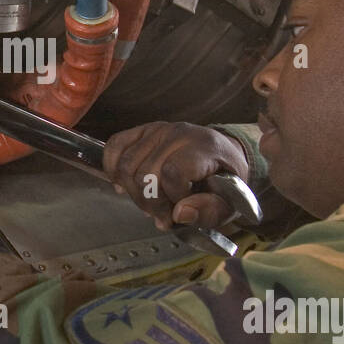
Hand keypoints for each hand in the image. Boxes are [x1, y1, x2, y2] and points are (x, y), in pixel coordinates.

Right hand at [104, 122, 250, 230]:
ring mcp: (158, 130)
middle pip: (144, 173)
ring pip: (126, 166)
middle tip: (162, 214)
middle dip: (150, 203)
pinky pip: (114, 147)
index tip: (180, 209)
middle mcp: (179, 134)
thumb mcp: (229, 204)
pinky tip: (126, 185)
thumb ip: (208, 211)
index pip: (172, 172)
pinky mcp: (142, 130)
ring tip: (150, 202)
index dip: (172, 198)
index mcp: (205, 148)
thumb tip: (179, 214)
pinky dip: (113, 170)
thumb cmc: (225, 181)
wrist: (222, 156)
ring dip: (133, 193)